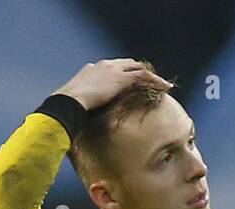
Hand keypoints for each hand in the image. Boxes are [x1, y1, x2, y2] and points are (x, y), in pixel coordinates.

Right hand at [55, 59, 172, 110]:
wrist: (69, 100)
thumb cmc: (68, 106)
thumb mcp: (78, 103)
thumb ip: (85, 105)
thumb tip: (82, 119)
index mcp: (93, 69)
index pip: (112, 67)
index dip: (123, 72)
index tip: (130, 80)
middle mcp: (104, 65)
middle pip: (127, 64)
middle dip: (139, 71)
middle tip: (150, 80)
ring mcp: (113, 70)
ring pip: (138, 69)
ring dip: (151, 76)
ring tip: (163, 84)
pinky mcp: (121, 78)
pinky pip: (144, 76)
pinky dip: (156, 81)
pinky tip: (166, 87)